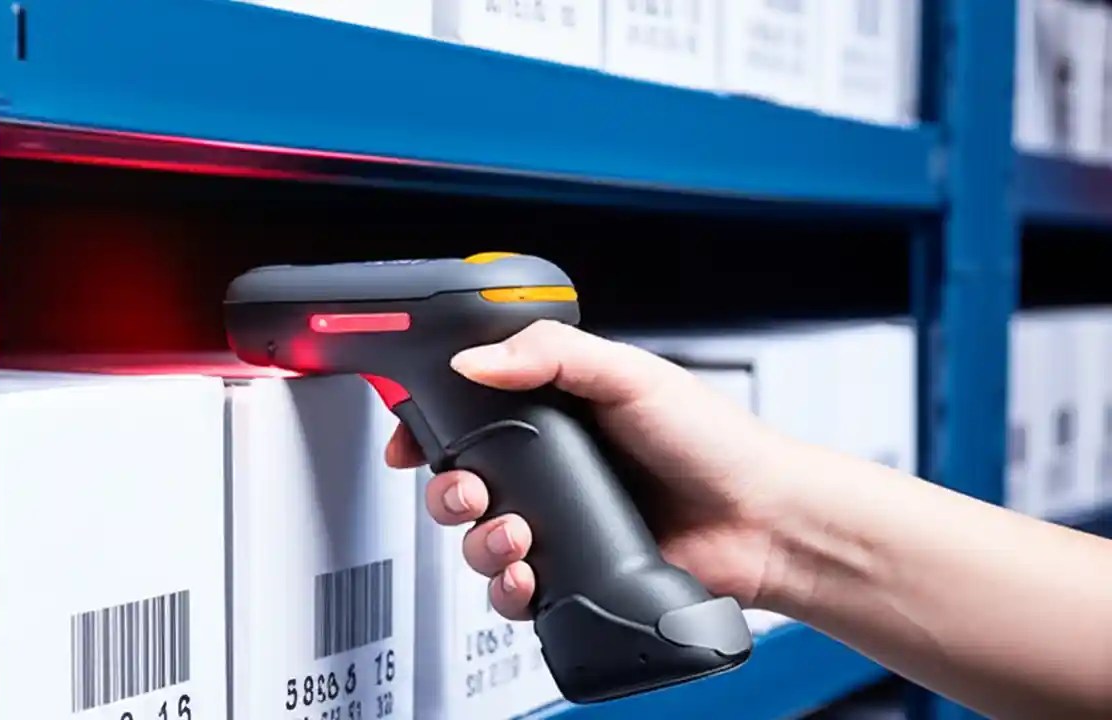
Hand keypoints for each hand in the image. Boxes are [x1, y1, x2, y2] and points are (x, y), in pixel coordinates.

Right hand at [385, 320, 805, 620]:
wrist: (764, 523)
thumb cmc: (714, 443)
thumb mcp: (629, 375)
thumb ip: (550, 356)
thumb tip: (475, 361)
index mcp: (555, 411)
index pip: (469, 413)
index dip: (428, 425)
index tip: (407, 435)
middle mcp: (550, 469)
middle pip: (460, 481)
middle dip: (448, 491)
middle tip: (470, 490)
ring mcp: (559, 523)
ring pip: (479, 540)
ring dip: (480, 542)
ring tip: (515, 535)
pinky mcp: (572, 574)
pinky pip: (513, 590)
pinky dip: (507, 588)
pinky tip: (530, 575)